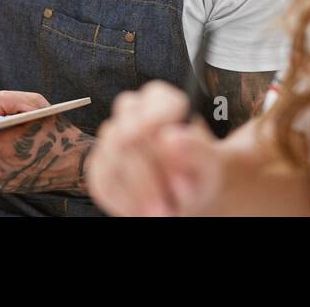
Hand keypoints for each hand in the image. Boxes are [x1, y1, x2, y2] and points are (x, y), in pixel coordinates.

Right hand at [89, 81, 222, 216]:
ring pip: (111, 159)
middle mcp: (133, 114)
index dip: (158, 118)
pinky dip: (123, 203)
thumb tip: (169, 137)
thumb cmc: (200, 173)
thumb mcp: (210, 165)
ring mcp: (112, 140)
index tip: (165, 140)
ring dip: (137, 192)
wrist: (188, 195)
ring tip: (163, 211)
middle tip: (169, 203)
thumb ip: (196, 149)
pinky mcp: (100, 167)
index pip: (155, 98)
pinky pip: (101, 182)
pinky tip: (143, 212)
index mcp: (163, 103)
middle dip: (147, 174)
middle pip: (128, 134)